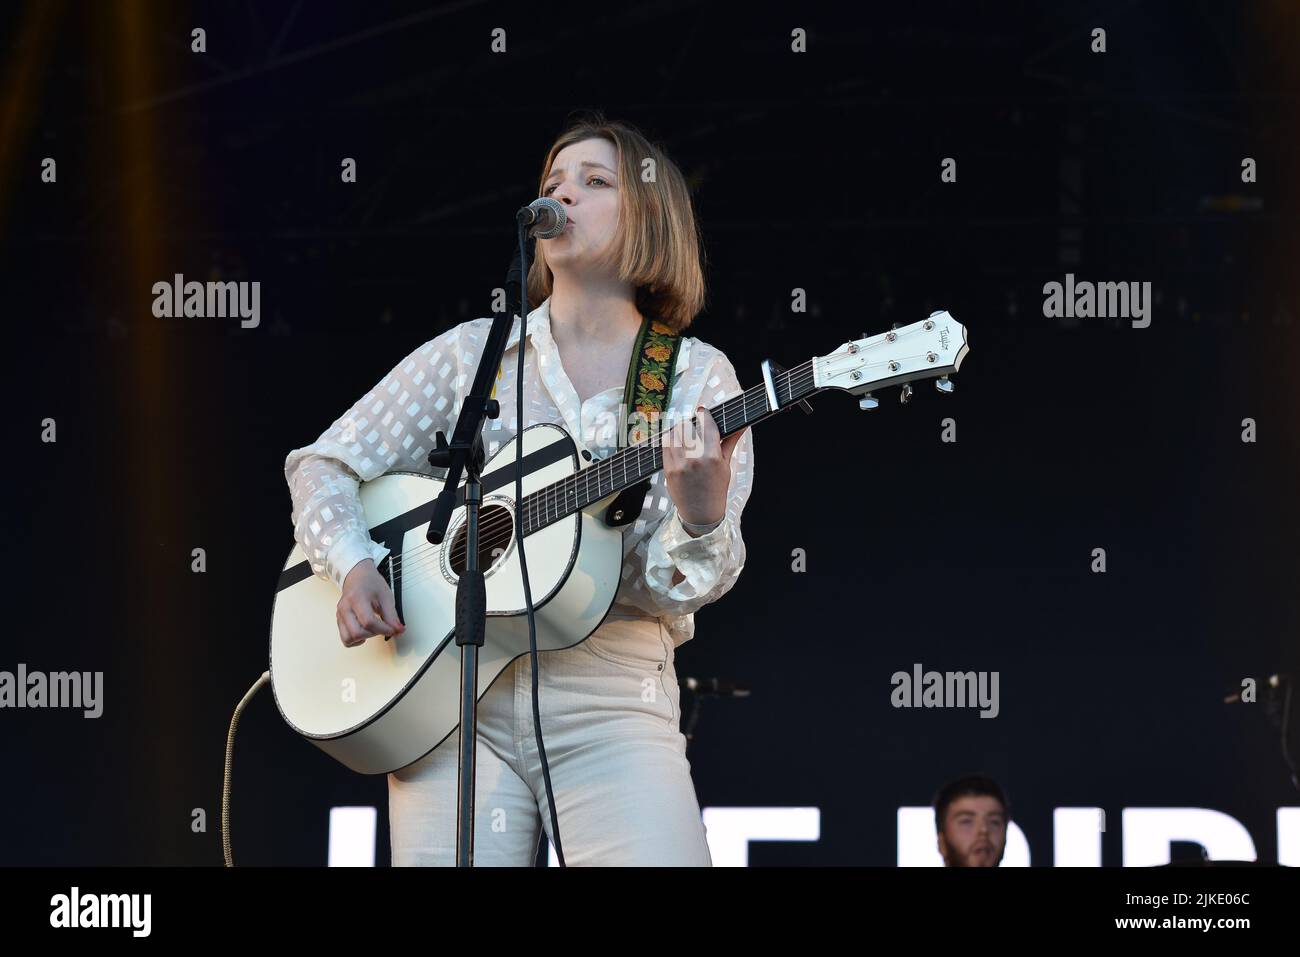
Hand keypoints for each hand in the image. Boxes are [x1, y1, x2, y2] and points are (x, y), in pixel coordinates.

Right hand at [337, 559, 404, 646]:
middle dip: (373, 634)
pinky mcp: (339, 621)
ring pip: (348, 639)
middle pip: (356, 633)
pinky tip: (365, 631)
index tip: (394, 629)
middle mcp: (345, 608)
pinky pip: (345, 638)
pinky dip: (356, 640)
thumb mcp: (386, 596)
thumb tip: (398, 630)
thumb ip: (392, 615)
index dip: (384, 629)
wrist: (357, 575)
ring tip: (373, 629)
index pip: (368, 622)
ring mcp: (340, 615)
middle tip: (383, 627)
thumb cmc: (371, 583)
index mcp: (356, 599)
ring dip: (363, 638)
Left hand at [661, 405, 746, 529]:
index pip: (706, 425)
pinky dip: (670, 440)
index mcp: (712, 457)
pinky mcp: (668, 470)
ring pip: (674, 434)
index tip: (703, 411)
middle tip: (695, 425)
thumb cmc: (716, 490)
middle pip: (688, 427)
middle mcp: (694, 459)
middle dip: (691, 423)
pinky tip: (677, 443)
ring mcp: (679, 465)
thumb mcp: (726, 466)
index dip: (704, 414)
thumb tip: (742, 424)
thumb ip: (730, 441)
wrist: (701, 513)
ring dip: (679, 430)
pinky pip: (666, 446)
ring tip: (685, 434)